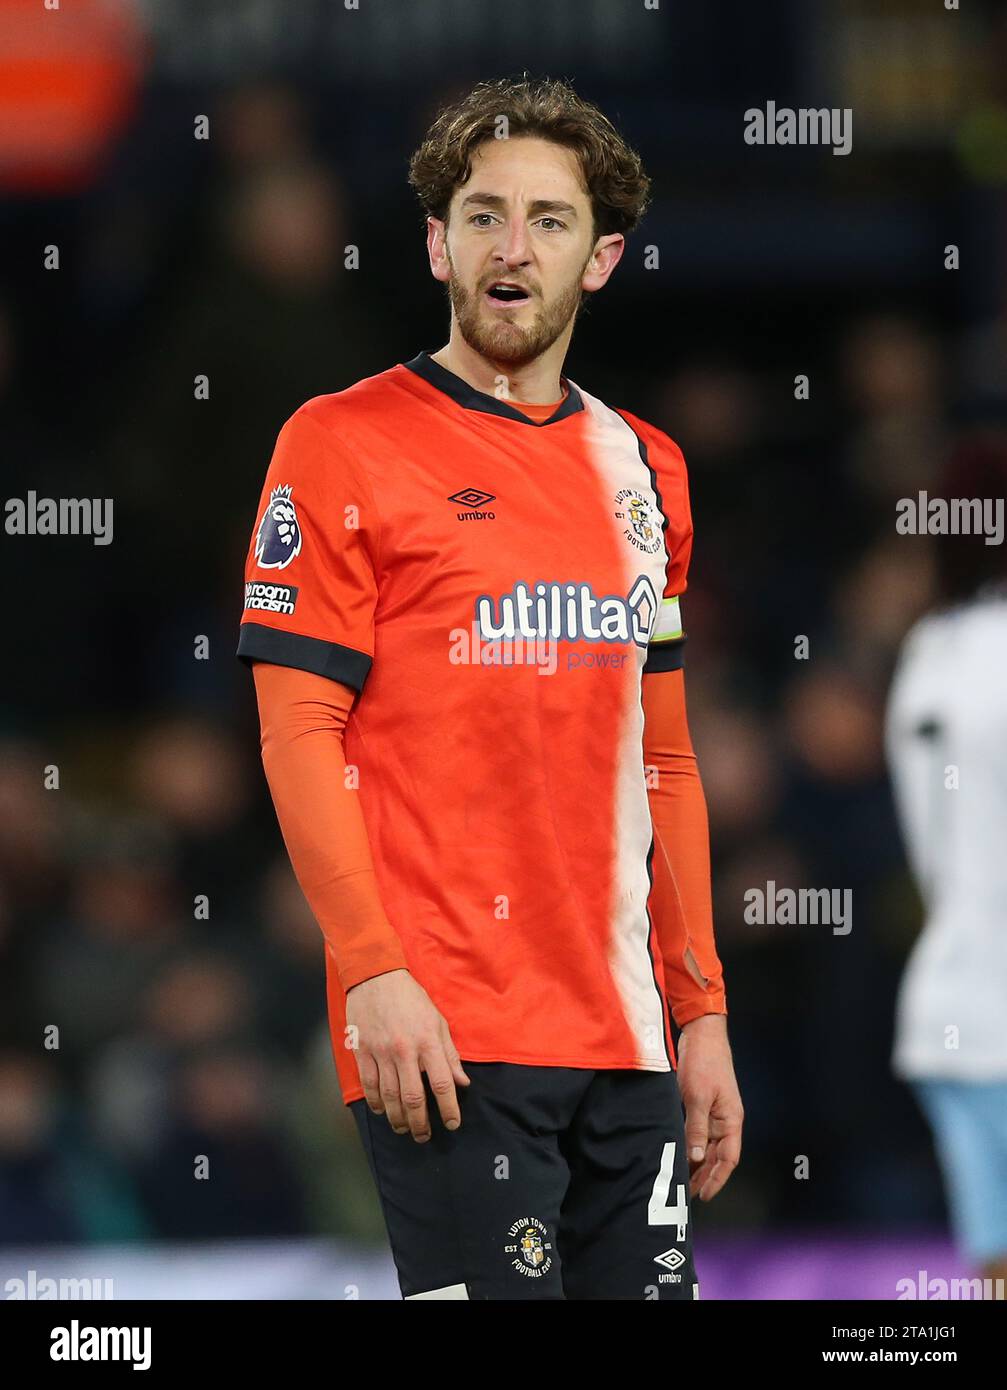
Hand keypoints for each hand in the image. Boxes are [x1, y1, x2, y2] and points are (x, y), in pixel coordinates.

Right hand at [346, 969, 470, 1141]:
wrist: (375, 977)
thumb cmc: (411, 999)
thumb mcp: (438, 1021)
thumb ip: (450, 1054)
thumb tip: (462, 1083)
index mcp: (427, 1041)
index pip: (442, 1083)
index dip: (449, 1108)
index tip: (453, 1123)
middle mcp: (404, 1050)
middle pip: (413, 1097)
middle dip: (420, 1123)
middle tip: (424, 1137)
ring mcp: (381, 1052)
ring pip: (389, 1096)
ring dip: (398, 1118)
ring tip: (405, 1129)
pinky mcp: (362, 1051)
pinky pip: (369, 1085)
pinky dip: (376, 1103)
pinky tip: (382, 1111)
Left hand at [676, 1013, 742, 1200]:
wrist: (701, 1033)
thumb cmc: (704, 1062)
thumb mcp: (698, 1096)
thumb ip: (697, 1128)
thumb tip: (697, 1158)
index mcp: (731, 1120)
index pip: (728, 1159)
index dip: (718, 1179)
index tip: (704, 1196)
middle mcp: (725, 1120)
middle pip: (718, 1157)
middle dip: (704, 1176)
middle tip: (686, 1194)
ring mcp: (714, 1113)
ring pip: (707, 1146)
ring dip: (697, 1163)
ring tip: (681, 1180)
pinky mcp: (702, 1105)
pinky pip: (698, 1133)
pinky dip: (690, 1146)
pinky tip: (679, 1154)